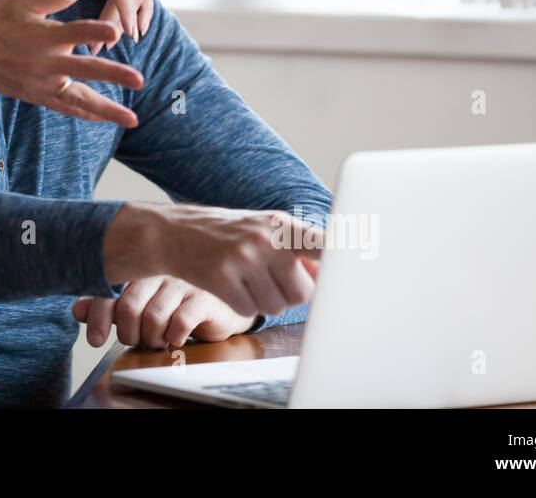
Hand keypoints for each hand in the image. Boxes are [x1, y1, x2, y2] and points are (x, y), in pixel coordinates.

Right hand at [0, 0, 142, 126]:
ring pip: (78, 99)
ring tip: (132, 119)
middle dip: (114, 75)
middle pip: (84, 69)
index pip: (74, 31)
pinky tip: (105, 118)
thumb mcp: (21, 1)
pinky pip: (64, 108)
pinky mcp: (33, 95)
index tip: (115, 30)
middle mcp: (42, 63)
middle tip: (140, 80)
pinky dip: (85, 113)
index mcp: (40, 35)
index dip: (95, 29)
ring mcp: (38, 83)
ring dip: (107, 109)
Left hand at [72, 275, 258, 349]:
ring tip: (160, 339)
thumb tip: (77, 310)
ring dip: (152, 338)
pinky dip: (173, 337)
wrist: (224, 301)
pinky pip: (179, 322)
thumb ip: (110, 305)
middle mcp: (159, 271)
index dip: (99, 316)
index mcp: (140, 268)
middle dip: (129, 334)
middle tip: (139, 340)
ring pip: (152, 317)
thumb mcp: (141, 303)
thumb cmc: (178, 300)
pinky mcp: (204, 298)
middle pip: (128, 307)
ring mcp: (182, 282)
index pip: (110, 289)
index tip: (96, 339)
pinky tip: (177, 336)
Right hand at [102, 202, 322, 319]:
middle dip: (288, 294)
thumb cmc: (227, 233)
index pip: (325, 247)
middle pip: (303, 293)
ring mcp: (242, 258)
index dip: (344, 264)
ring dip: (263, 301)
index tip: (362, 272)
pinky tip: (227, 284)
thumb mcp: (264, 229)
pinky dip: (240, 304)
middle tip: (269, 280)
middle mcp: (265, 239)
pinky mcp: (221, 278)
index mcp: (281, 224)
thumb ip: (298, 249)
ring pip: (275, 306)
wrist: (173, 232)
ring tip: (245, 279)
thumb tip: (332, 278)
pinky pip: (248, 310)